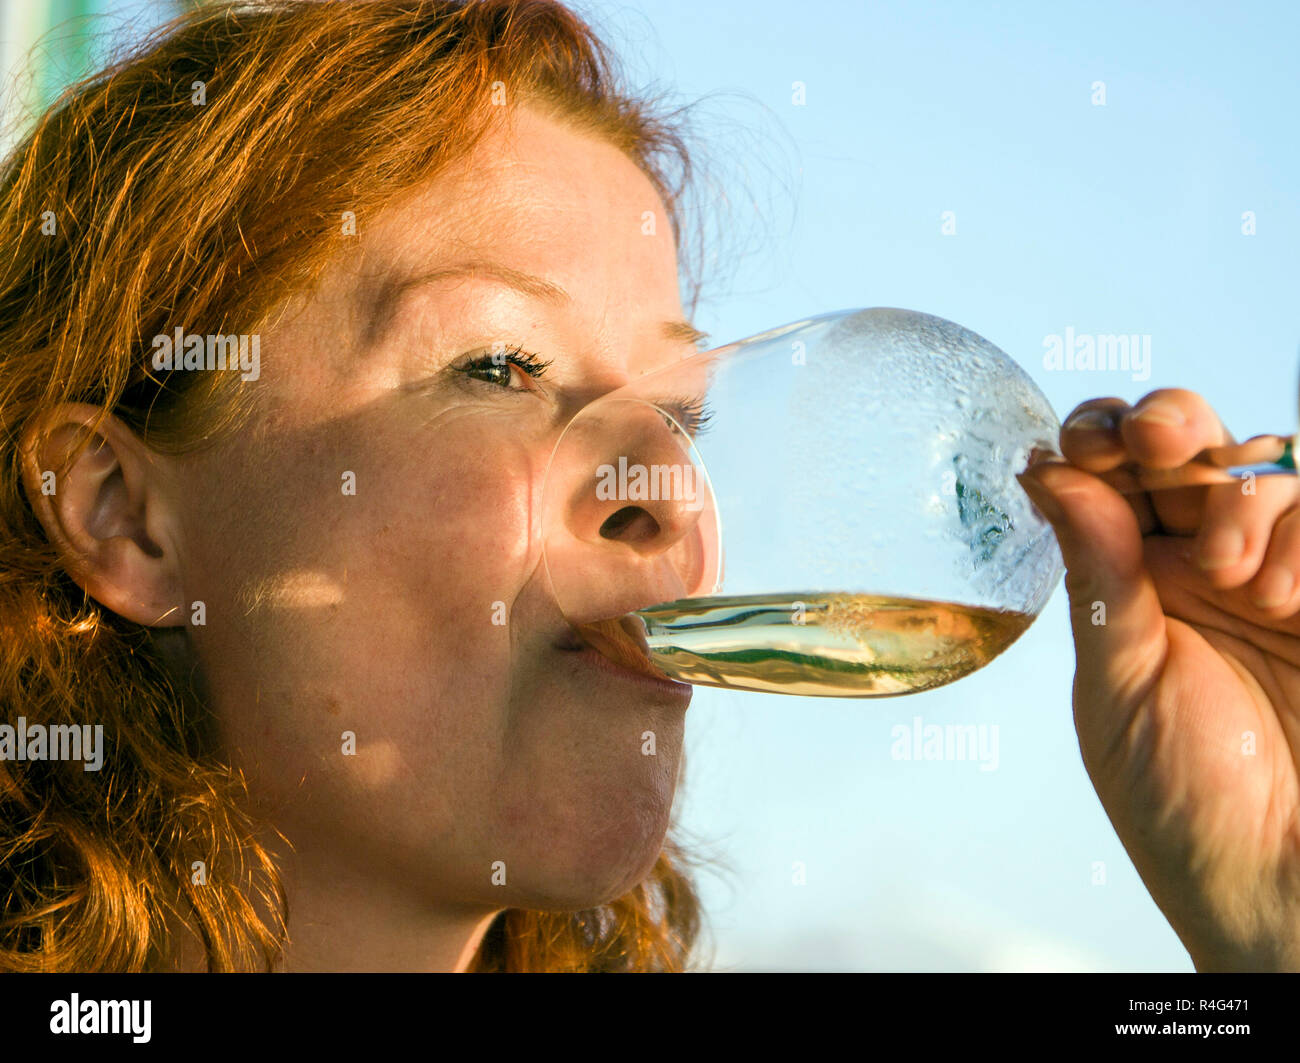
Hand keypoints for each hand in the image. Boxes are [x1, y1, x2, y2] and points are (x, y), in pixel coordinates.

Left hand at [1016, 388, 1299, 970]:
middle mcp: (1202, 571)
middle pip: (1187, 450)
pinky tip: (1282, 597)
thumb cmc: (1185, 804)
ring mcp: (1279, 578)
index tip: (1083, 442)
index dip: (1096, 441)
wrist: (1283, 884)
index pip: (1109, 481)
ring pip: (1262, 474)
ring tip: (1229, 577)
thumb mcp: (1120, 689)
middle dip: (1167, 424)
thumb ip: (1099, 577)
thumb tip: (1050, 473)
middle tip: (1155, 439)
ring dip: (1237, 502)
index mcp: (1131, 587)